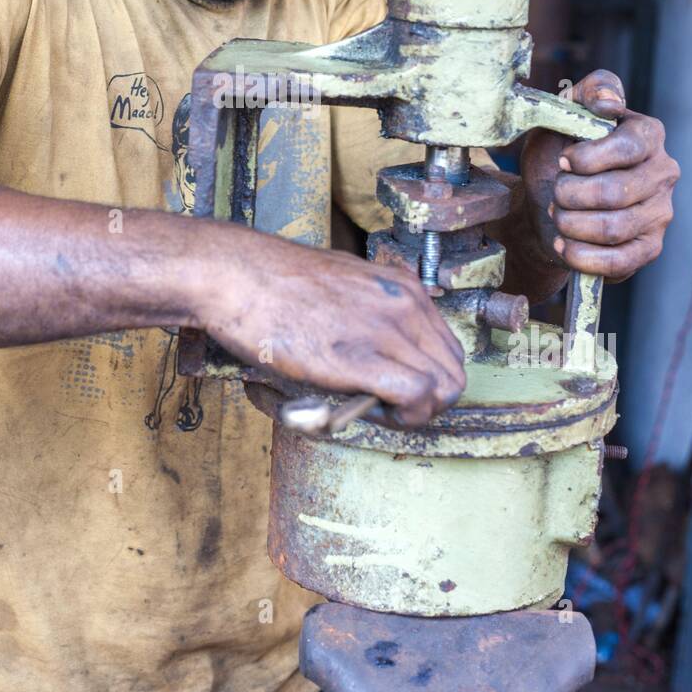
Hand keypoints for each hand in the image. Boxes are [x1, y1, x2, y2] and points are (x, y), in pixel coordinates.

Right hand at [200, 224, 465, 425]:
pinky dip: (404, 416)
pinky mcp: (362, 358)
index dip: (426, 377)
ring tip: (374, 408)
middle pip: (453, 372)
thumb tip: (376, 347)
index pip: (446, 348)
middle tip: (387, 406)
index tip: (393, 387)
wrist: (238, 275)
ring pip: (444, 389)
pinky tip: (370, 411)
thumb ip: (371, 311)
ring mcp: (386, 330)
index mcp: (402, 287)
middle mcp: (404, 305)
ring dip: (415, 412)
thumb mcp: (343, 283)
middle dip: (427, 400)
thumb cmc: (275, 283)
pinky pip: (417, 396)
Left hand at [522, 70, 678, 281]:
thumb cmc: (557, 155)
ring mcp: (661, 213)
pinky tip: (564, 244)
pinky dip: (582, 256)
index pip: (627, 147)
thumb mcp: (562, 115)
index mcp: (648, 134)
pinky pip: (619, 261)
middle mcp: (663, 172)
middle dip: (570, 196)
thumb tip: (608, 101)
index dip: (586, 159)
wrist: (545, 202)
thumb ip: (587, 92)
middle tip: (555, 194)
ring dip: (570, 224)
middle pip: (615, 192)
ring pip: (612, 228)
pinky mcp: (649, 249)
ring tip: (557, 216)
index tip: (562, 162)